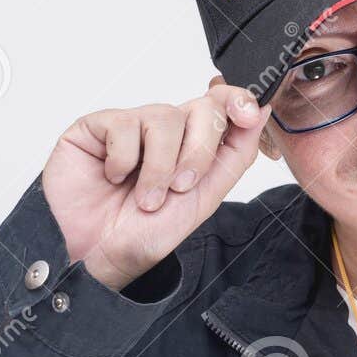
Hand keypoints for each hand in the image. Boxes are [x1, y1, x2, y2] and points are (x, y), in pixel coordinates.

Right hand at [42, 77, 271, 290]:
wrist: (97, 256)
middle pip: (201, 108)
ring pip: (165, 117)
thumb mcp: (204, 197)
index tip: (248, 114)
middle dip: (199, 152)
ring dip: (160, 166)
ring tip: (145, 198)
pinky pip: (125, 124)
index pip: (222, 105)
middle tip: (180, 188)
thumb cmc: (143, 233)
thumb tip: (260, 110)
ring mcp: (130, 126)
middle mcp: (164, 131)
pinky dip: (123, 160)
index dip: (238, 101)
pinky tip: (112, 178)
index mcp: (192, 145)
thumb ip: (234, 154)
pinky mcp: (96, 126)